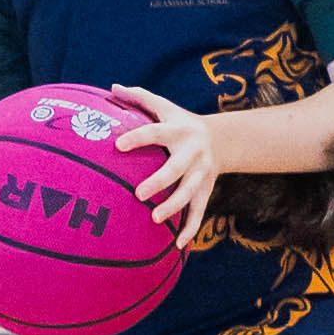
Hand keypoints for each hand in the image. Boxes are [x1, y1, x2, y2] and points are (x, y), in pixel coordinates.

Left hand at [108, 85, 227, 243]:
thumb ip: (139, 97)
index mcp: (178, 130)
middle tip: (138, 194)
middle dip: (160, 181)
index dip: (138, 137)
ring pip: (190, 193)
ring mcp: (201, 173)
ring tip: (155, 219)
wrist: (221, 139)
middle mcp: (193, 152)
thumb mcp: (163, 107)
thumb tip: (112, 87)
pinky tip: (178, 246)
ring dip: (174, 207)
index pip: (156, 132)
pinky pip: (199, 212)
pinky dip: (190, 229)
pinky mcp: (206, 190)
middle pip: (177, 168)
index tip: (117, 145)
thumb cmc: (179, 122)